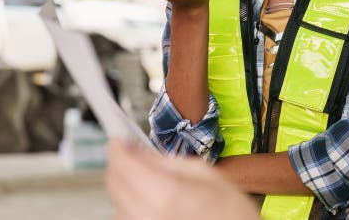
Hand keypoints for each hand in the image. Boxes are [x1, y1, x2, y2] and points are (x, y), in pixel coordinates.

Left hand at [106, 139, 259, 219]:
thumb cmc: (234, 215)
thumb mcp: (208, 176)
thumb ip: (169, 162)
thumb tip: (141, 153)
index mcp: (166, 195)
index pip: (123, 165)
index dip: (117, 147)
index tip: (118, 138)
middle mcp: (147, 217)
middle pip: (114, 184)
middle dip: (120, 164)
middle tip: (130, 152)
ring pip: (117, 204)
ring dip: (125, 187)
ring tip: (145, 178)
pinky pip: (127, 219)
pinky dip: (130, 206)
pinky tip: (148, 199)